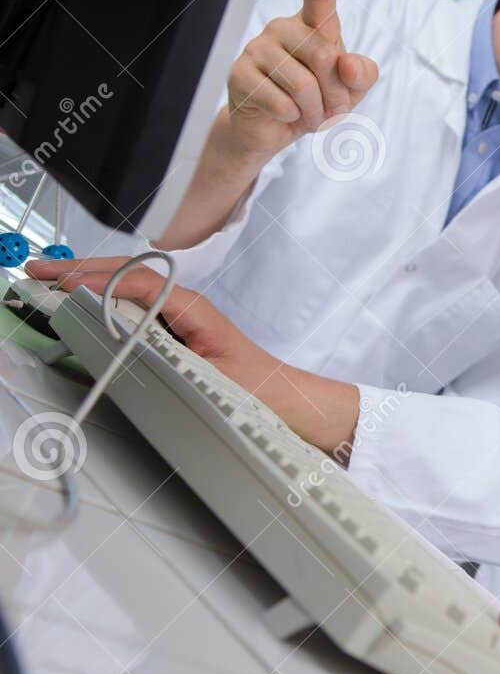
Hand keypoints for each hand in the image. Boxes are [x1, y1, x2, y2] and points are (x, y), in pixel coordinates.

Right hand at [25, 258, 360, 456]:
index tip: (67, 284)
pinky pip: (132, 305)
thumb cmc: (260, 391)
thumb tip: (135, 341)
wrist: (288, 402)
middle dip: (81, 270)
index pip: (140, 283)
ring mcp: (179, 317)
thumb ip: (176, 359)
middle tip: (37, 271)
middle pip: (127, 276)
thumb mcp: (215, 378)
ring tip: (47, 277)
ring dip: (87, 279)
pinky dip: (101, 297)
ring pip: (126, 288)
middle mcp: (186, 307)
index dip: (101, 281)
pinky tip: (79, 298)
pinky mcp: (174, 331)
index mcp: (196, 310)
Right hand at [222, 0, 379, 161]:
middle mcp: (282, 29)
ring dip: (315, 110)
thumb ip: (362, 75)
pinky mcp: (239, 74)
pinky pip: (281, 101)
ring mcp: (257, 48)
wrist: (275, 130)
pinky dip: (292, 118)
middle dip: (336, 93)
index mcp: (311, 26)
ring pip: (303, 84)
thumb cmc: (316, 101)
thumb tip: (349, 64)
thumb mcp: (351, 91)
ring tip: (308, 113)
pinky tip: (284, 114)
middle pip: (324, 56)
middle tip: (330, 108)